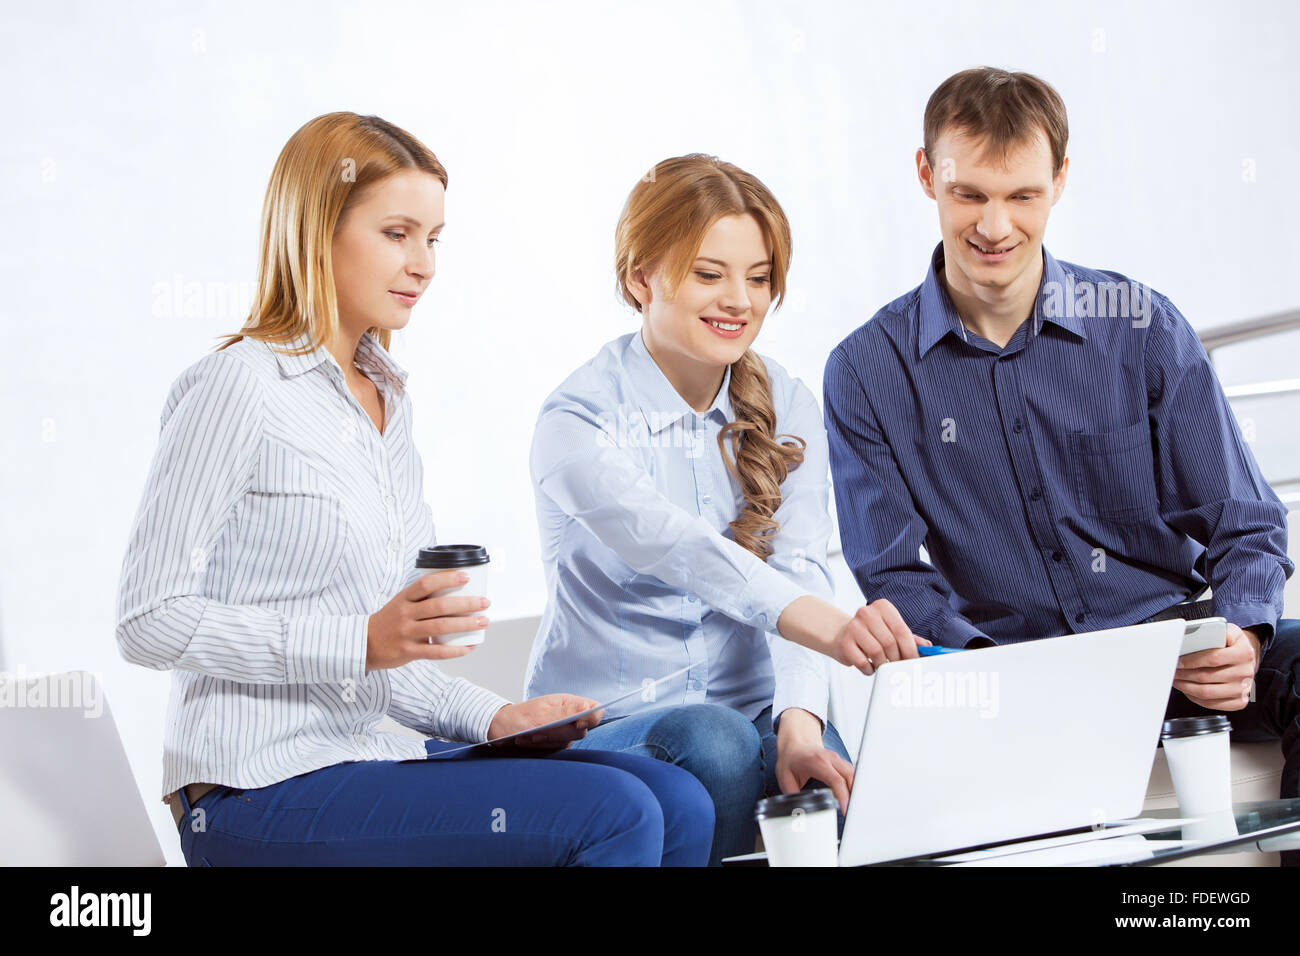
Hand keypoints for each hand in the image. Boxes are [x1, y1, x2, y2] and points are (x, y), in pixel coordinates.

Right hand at [365, 570, 489, 670]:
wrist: (364, 643)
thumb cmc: (390, 620)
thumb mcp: (400, 602)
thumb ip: (422, 598)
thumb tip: (457, 591)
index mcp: (403, 598)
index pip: (426, 584)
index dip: (447, 578)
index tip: (466, 576)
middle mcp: (405, 614)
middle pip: (439, 606)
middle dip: (466, 603)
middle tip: (484, 602)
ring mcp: (406, 633)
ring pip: (441, 627)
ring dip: (466, 624)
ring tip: (483, 622)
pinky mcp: (409, 651)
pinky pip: (436, 652)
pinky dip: (455, 650)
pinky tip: (470, 647)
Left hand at [487, 694, 604, 749]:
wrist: (499, 729)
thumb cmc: (516, 718)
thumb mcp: (541, 715)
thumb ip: (567, 713)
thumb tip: (590, 707)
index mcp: (568, 703)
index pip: (595, 709)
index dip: (591, 718)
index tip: (577, 724)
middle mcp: (569, 716)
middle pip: (582, 730)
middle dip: (559, 733)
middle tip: (538, 730)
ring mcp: (563, 731)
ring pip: (568, 742)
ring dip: (547, 741)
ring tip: (529, 735)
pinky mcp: (556, 743)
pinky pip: (557, 750)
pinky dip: (541, 747)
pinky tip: (528, 741)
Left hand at [775, 708, 854, 814]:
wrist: (795, 742)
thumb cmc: (791, 758)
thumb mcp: (785, 777)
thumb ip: (793, 795)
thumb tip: (798, 810)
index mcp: (817, 762)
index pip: (836, 780)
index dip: (843, 796)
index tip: (846, 809)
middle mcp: (830, 758)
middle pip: (850, 777)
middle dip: (853, 795)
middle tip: (851, 812)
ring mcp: (837, 758)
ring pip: (853, 775)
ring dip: (854, 790)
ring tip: (851, 806)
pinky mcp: (840, 761)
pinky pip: (851, 773)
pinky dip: (853, 785)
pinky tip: (849, 796)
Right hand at [778, 595, 930, 673]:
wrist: (841, 635)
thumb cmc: (871, 634)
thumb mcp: (891, 631)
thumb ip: (909, 638)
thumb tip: (927, 647)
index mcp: (882, 607)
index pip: (902, 630)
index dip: (910, 649)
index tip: (914, 661)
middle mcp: (867, 613)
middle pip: (890, 643)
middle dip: (897, 659)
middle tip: (898, 666)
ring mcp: (854, 627)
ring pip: (877, 652)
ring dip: (883, 664)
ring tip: (883, 665)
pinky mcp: (844, 642)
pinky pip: (862, 661)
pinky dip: (869, 669)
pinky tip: (870, 666)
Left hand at [1173, 624, 1260, 711]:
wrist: (1246, 658)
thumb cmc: (1232, 644)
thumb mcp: (1229, 631)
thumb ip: (1218, 630)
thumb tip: (1201, 632)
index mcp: (1244, 653)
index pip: (1213, 658)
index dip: (1191, 660)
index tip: (1178, 660)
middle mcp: (1246, 672)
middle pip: (1207, 677)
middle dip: (1184, 674)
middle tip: (1172, 670)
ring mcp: (1243, 689)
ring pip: (1207, 692)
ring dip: (1186, 687)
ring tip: (1176, 680)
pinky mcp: (1239, 701)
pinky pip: (1212, 704)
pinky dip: (1195, 698)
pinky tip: (1187, 689)